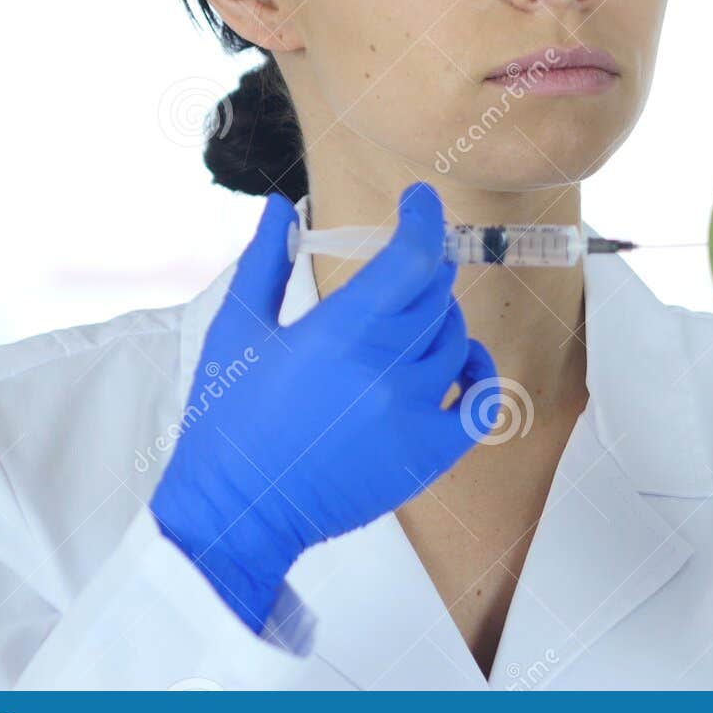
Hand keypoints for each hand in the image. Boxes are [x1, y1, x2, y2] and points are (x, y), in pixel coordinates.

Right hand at [150, 184, 498, 632]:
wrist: (238, 512)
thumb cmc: (229, 421)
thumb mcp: (237, 331)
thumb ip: (266, 262)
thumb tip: (282, 206)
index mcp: (339, 331)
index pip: (411, 257)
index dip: (424, 219)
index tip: (420, 200)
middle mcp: (386, 368)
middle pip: (437, 294)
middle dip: (424, 270)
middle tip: (404, 270)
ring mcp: (415, 412)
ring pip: (457, 340)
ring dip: (440, 320)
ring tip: (408, 323)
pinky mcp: (430, 453)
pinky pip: (483, 401)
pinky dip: (481, 374)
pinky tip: (461, 365)